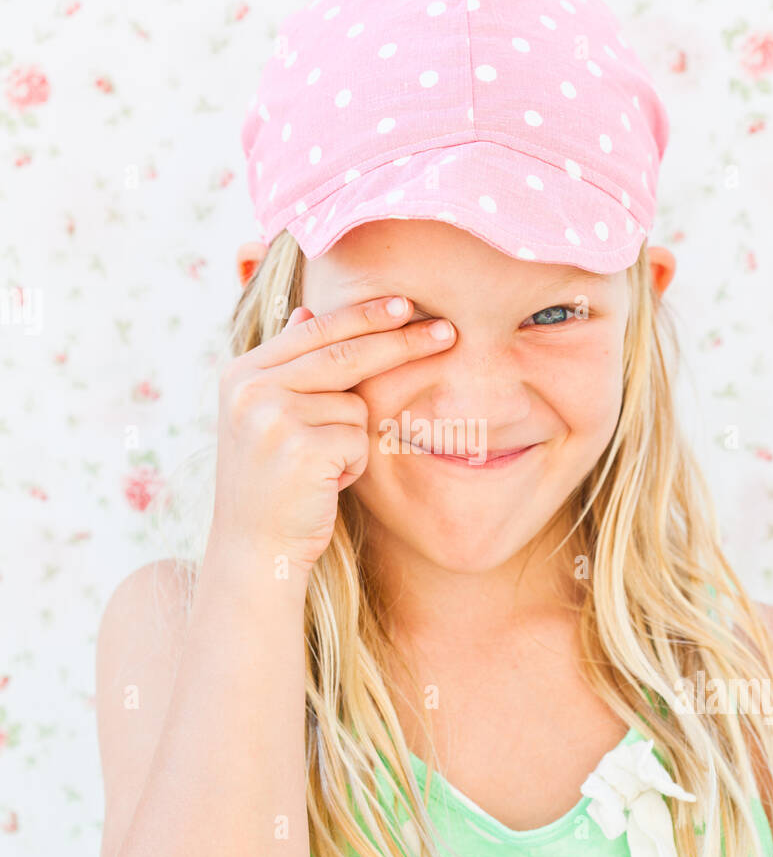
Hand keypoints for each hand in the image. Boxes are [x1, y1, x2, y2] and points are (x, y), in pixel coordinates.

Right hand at [211, 294, 455, 573]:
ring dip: (353, 440)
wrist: (254, 550)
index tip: (406, 306)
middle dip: (400, 342)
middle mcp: (251, 389)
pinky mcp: (300, 448)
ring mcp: (273, 417)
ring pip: (356, 405)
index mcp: (242, 374)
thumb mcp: (269, 418)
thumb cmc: (273, 485)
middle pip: (344, 353)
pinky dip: (352, 467)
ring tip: (320, 470)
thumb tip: (305, 310)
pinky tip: (323, 486)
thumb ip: (289, 367)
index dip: (364, 316)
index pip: (314, 331)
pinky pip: (358, 441)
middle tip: (447, 332)